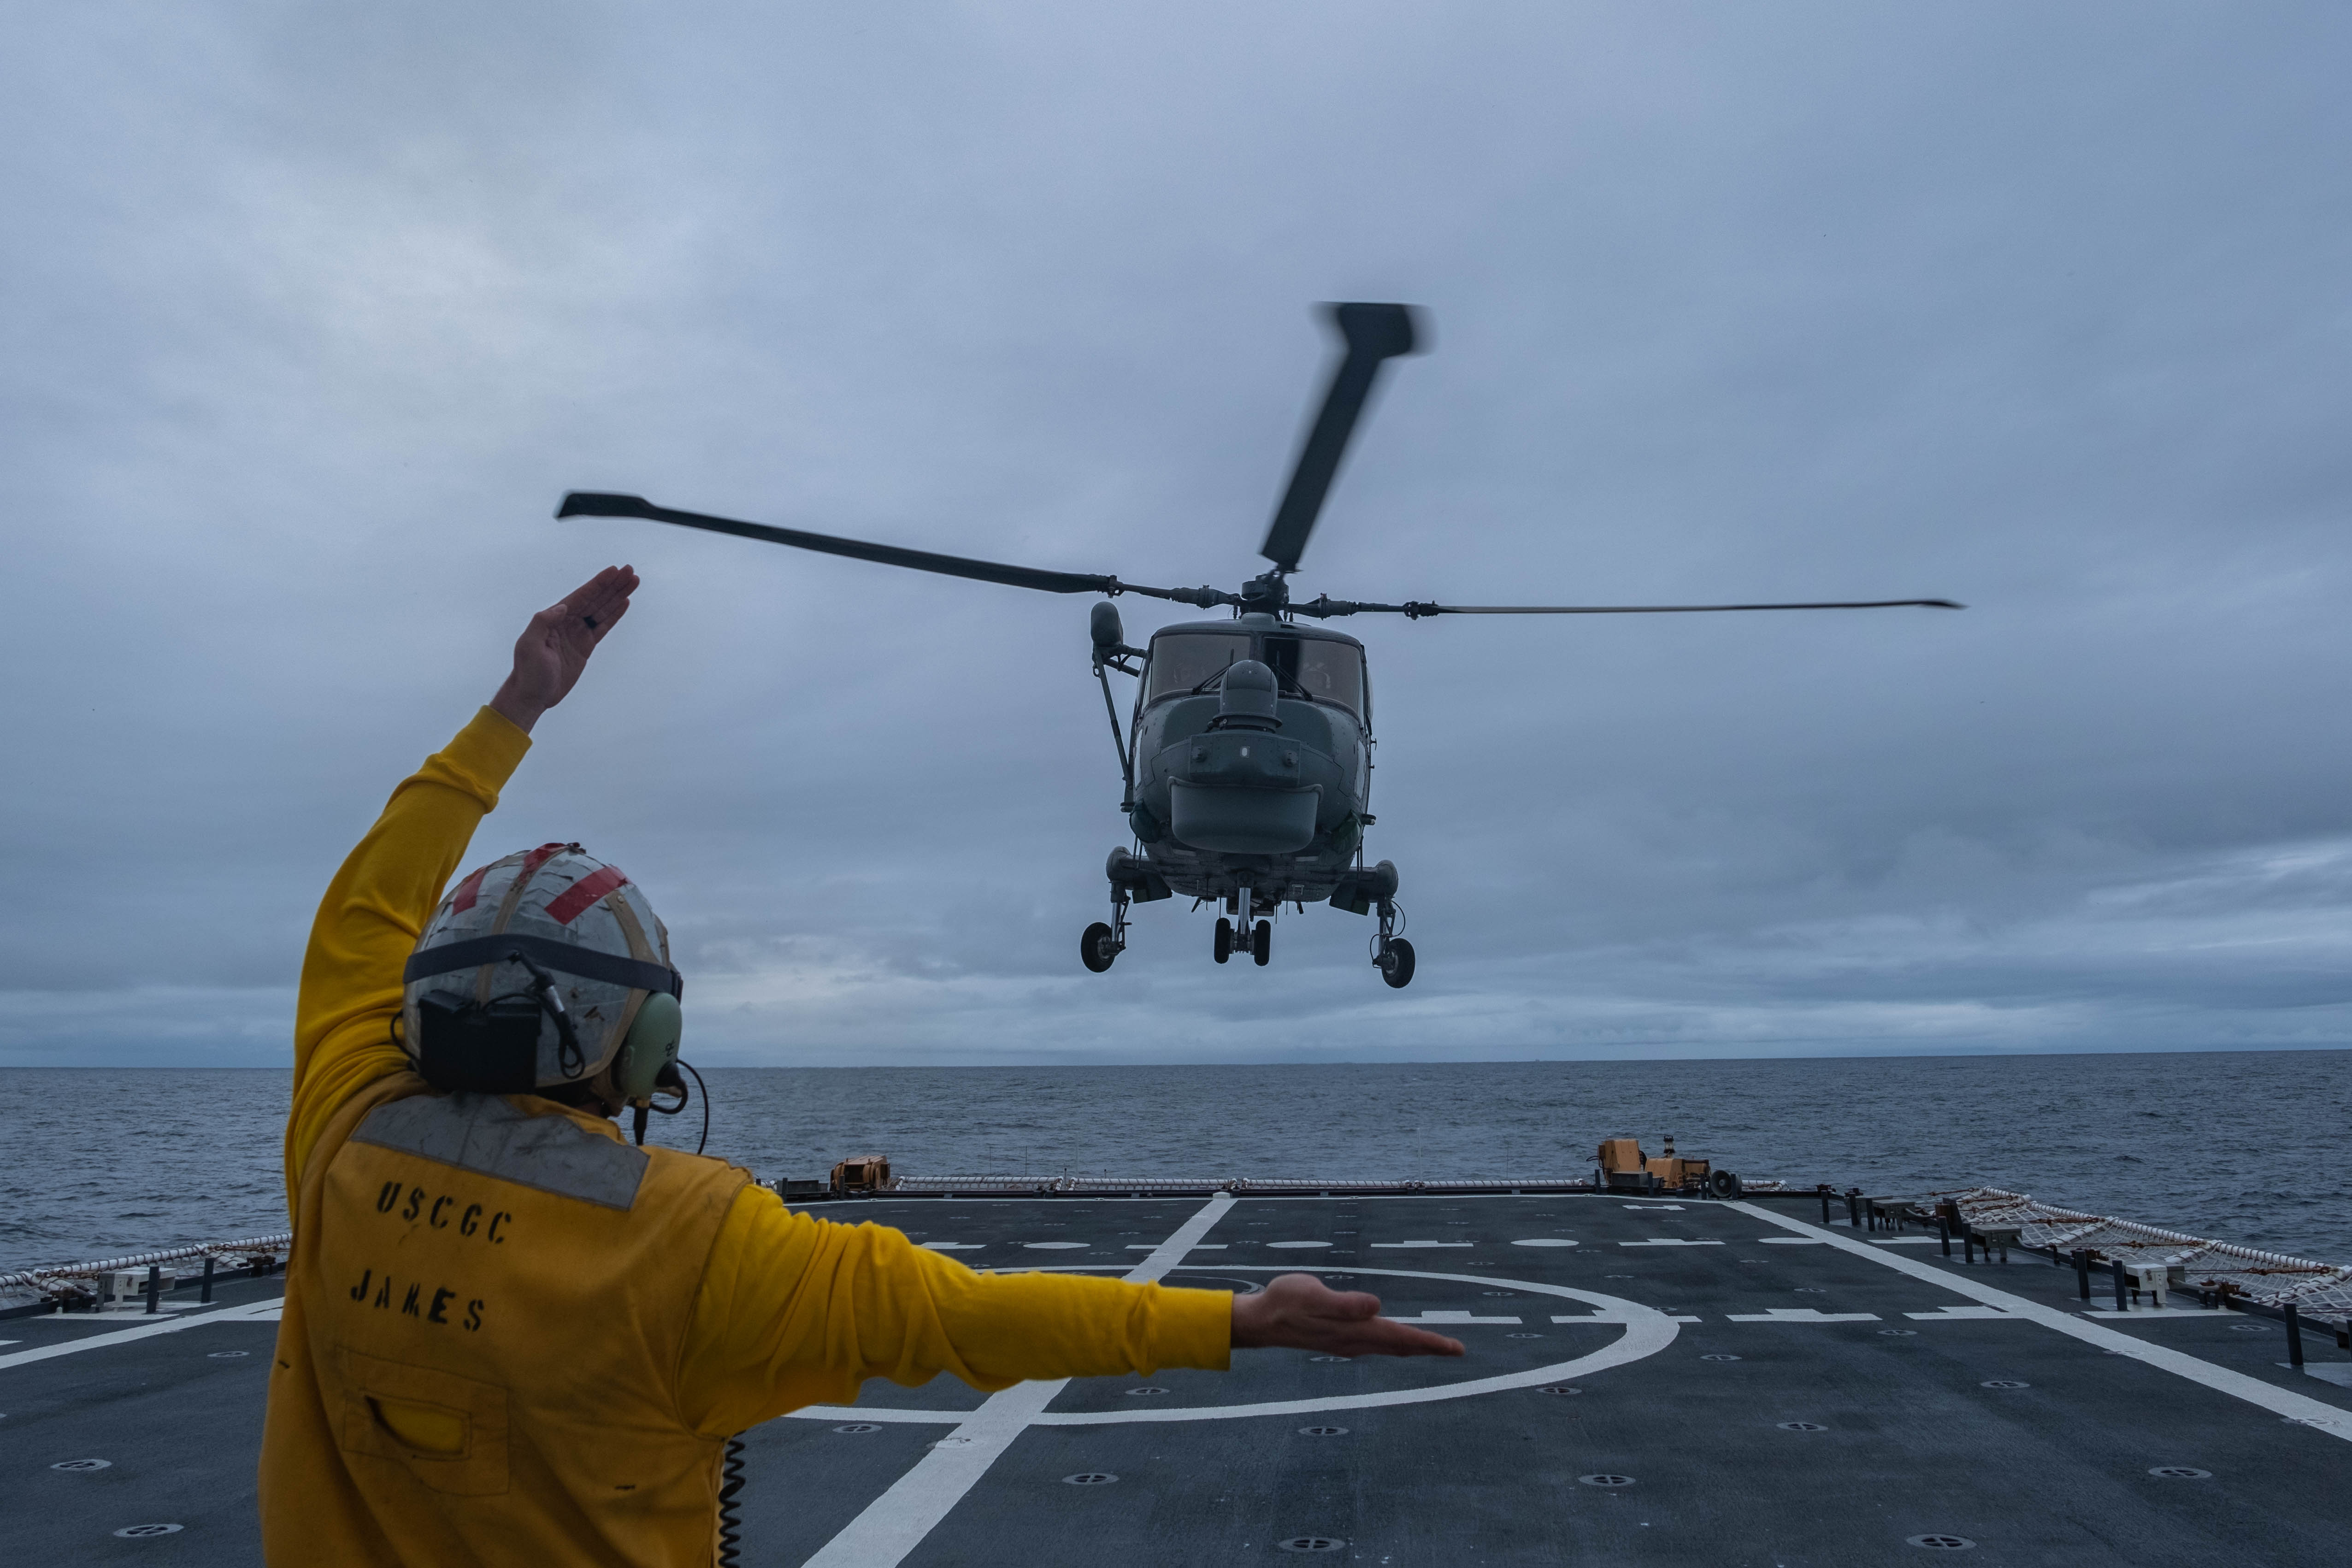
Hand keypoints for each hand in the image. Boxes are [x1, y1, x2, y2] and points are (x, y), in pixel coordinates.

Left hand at [489, 566, 638, 733]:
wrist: (533, 694)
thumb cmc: (528, 671)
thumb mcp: (529, 646)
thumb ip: (542, 623)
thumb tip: (562, 607)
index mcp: (554, 619)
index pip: (581, 596)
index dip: (599, 583)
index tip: (614, 571)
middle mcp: (567, 622)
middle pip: (595, 599)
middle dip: (613, 585)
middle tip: (629, 571)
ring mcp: (577, 634)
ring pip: (602, 610)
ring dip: (618, 596)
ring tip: (632, 582)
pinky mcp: (585, 646)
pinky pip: (603, 627)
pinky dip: (614, 614)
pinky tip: (624, 603)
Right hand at [1229, 1272, 1464, 1358]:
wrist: (1261, 1321)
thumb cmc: (1285, 1301)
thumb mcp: (1314, 1295)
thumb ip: (1345, 1303)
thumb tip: (1377, 1306)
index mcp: (1353, 1331)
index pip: (1400, 1338)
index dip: (1429, 1343)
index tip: (1455, 1348)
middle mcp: (1354, 1342)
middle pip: (1400, 1347)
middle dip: (1429, 1348)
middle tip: (1457, 1350)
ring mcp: (1347, 1343)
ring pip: (1389, 1347)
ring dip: (1414, 1347)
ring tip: (1435, 1346)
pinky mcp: (1339, 1338)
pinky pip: (1377, 1345)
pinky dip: (1396, 1343)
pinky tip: (1397, 1340)